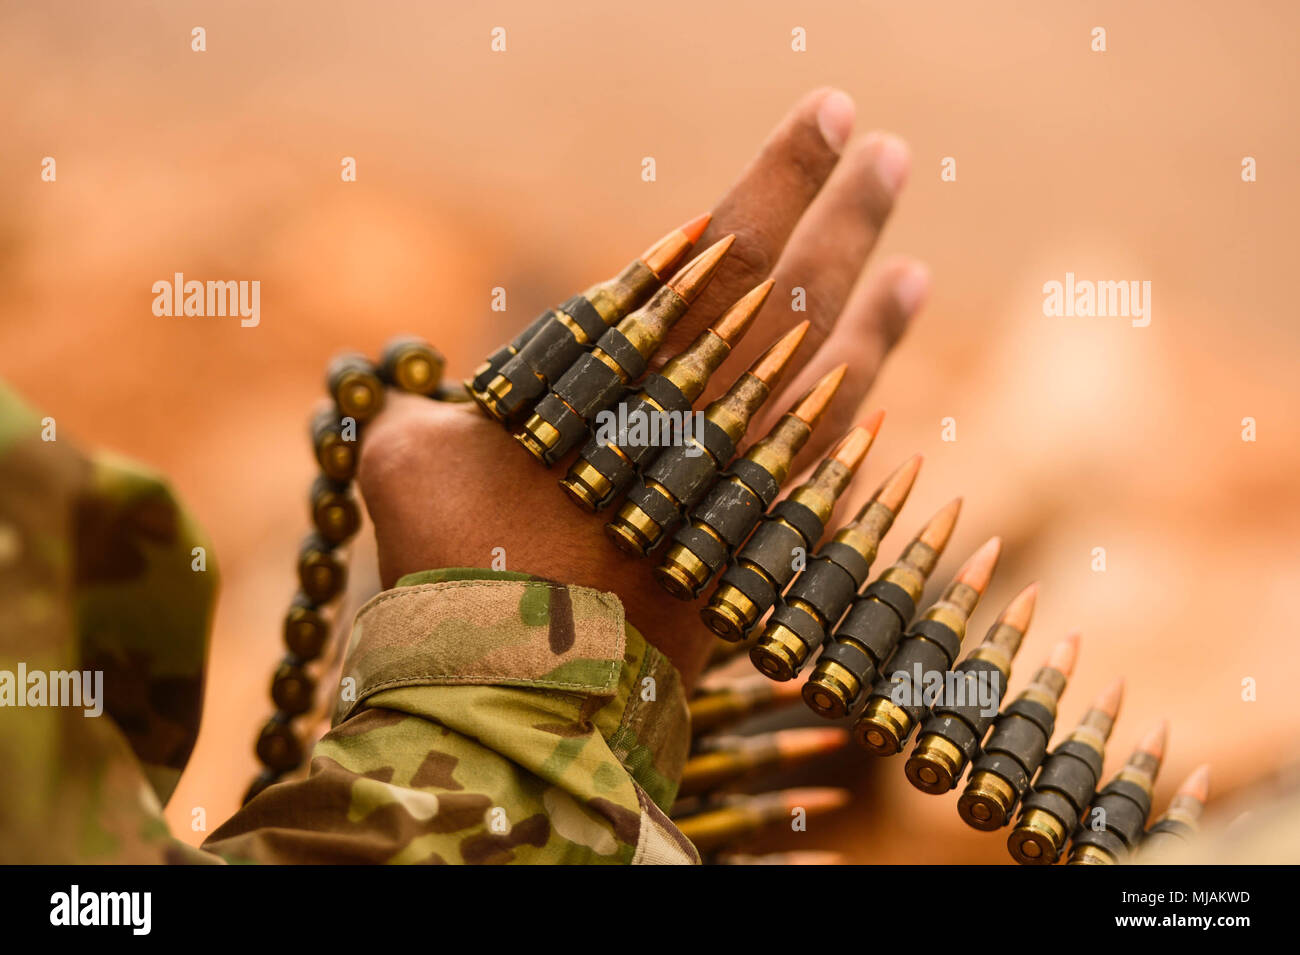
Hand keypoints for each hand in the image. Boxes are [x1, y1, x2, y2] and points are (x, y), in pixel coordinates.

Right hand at [358, 88, 928, 690]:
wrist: (517, 697)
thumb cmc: (446, 568)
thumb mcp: (407, 458)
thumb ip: (433, 410)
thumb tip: (445, 408)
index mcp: (624, 371)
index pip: (723, 251)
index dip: (779, 179)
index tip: (831, 114)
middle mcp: (700, 417)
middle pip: (795, 299)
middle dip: (844, 214)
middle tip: (887, 146)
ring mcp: (741, 484)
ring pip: (828, 377)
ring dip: (872, 308)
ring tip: (910, 251)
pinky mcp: (757, 546)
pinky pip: (826, 460)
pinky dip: (857, 405)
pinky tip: (879, 372)